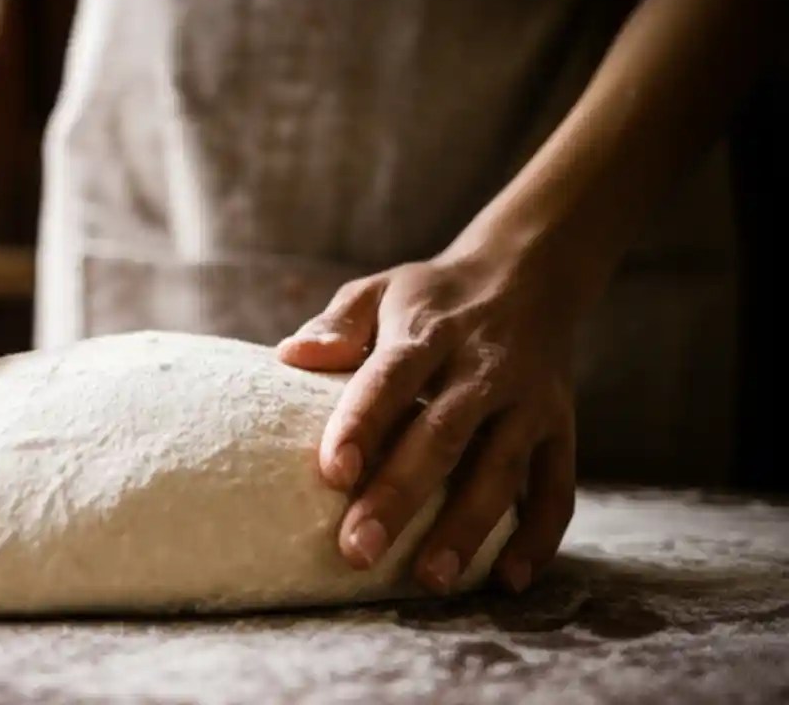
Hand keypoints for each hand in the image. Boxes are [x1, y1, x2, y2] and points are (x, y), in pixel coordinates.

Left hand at [277, 252, 576, 594]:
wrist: (529, 273)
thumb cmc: (431, 298)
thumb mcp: (380, 290)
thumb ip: (338, 324)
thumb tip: (291, 356)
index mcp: (430, 332)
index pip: (393, 377)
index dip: (363, 423)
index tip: (333, 473)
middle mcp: (485, 368)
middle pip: (444, 435)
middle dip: (402, 495)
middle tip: (359, 550)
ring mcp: (529, 402)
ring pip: (502, 469)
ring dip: (467, 528)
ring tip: (429, 579)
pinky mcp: (561, 429)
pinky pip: (557, 489)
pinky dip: (539, 537)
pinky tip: (508, 581)